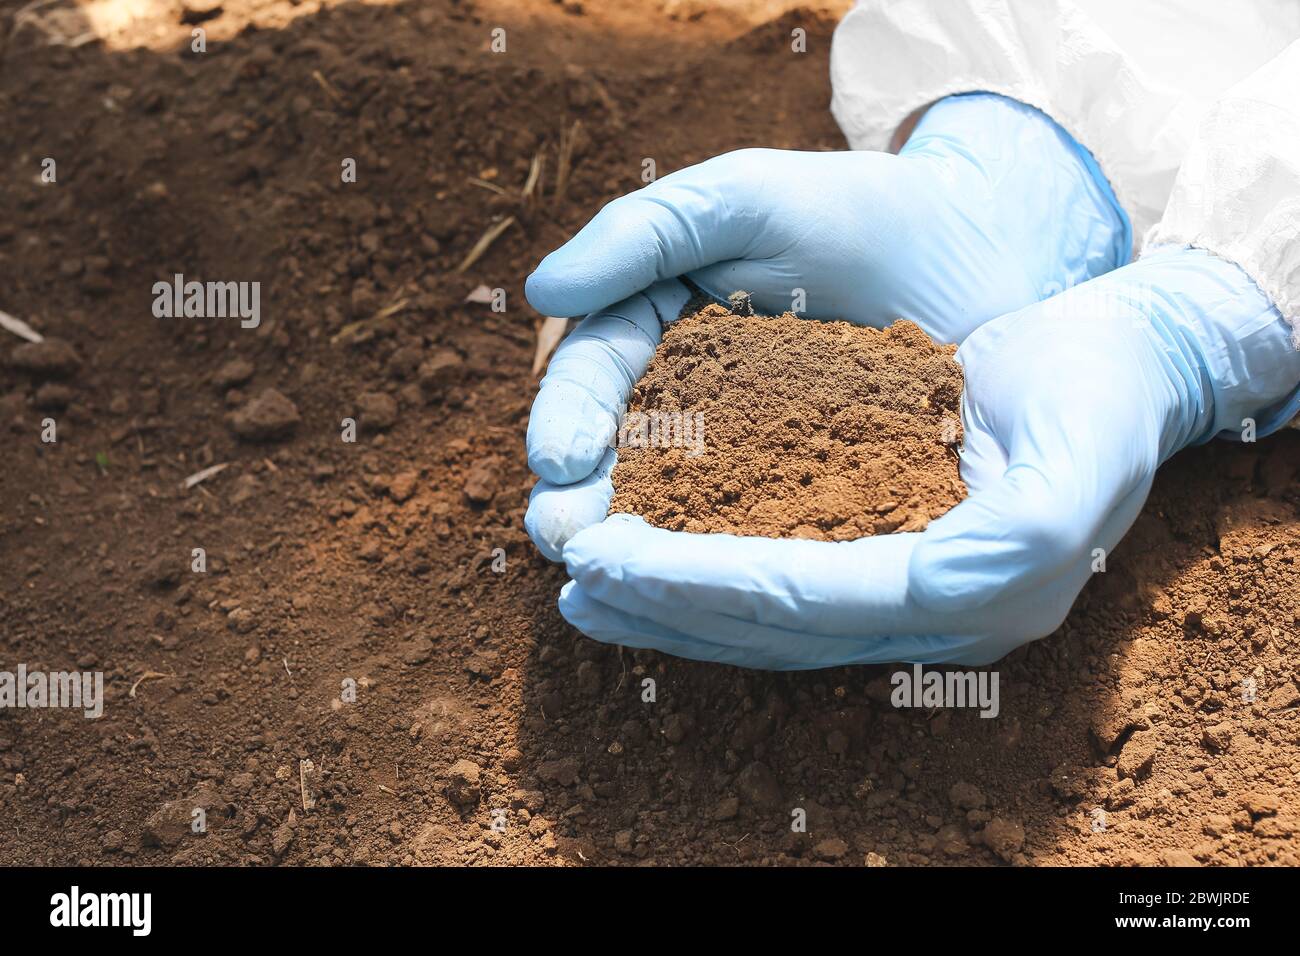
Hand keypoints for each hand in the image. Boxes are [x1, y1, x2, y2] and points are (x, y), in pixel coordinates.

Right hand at [525, 93, 1130, 558]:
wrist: (983, 253)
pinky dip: (736, 574)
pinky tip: (710, 602)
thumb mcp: (746, 200)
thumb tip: (544, 291)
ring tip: (613, 584)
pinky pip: (770, 543)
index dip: (570, 417)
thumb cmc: (861, 212)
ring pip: (689, 518)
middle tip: (567, 542)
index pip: (597, 376)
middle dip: (590, 505)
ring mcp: (755, 462)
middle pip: (628, 463)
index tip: (559, 459)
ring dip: (646, 557)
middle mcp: (698, 405)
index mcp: (662, 333)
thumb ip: (645, 232)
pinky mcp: (821, 506)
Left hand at [553, 247, 1299, 667]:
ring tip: (585, 592)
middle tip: (572, 578)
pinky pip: (786, 592)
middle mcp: (938, 620)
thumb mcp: (1082, 453)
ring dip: (674, 611)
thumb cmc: (1100, 393)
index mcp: (978, 593)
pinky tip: (650, 567)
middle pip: (772, 626)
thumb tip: (930, 586)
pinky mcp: (889, 571)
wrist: (1122, 375)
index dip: (697, 583)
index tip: (601, 555)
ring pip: (769, 624)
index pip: (807, 598)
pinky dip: (712, 583)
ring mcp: (912, 606)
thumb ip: (1023, 528)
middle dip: (666, 605)